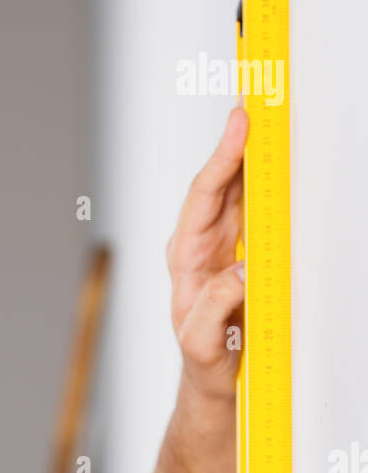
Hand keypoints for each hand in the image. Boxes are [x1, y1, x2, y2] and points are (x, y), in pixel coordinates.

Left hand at [167, 104, 248, 403]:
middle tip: (264, 93)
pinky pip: (261, 204)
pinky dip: (273, 176)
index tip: (240, 123)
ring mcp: (225, 242)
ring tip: (277, 109)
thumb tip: (244, 268)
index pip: (203, 195)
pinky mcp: (247, 249)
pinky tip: (286, 152)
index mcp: (185, 257)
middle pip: (223, 177)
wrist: (216, 379)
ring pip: (242, 184)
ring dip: (259, 150)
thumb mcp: (201, 341)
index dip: (222, 157)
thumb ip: (215, 306)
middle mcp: (202, 241)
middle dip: (241, 134)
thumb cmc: (204, 361)